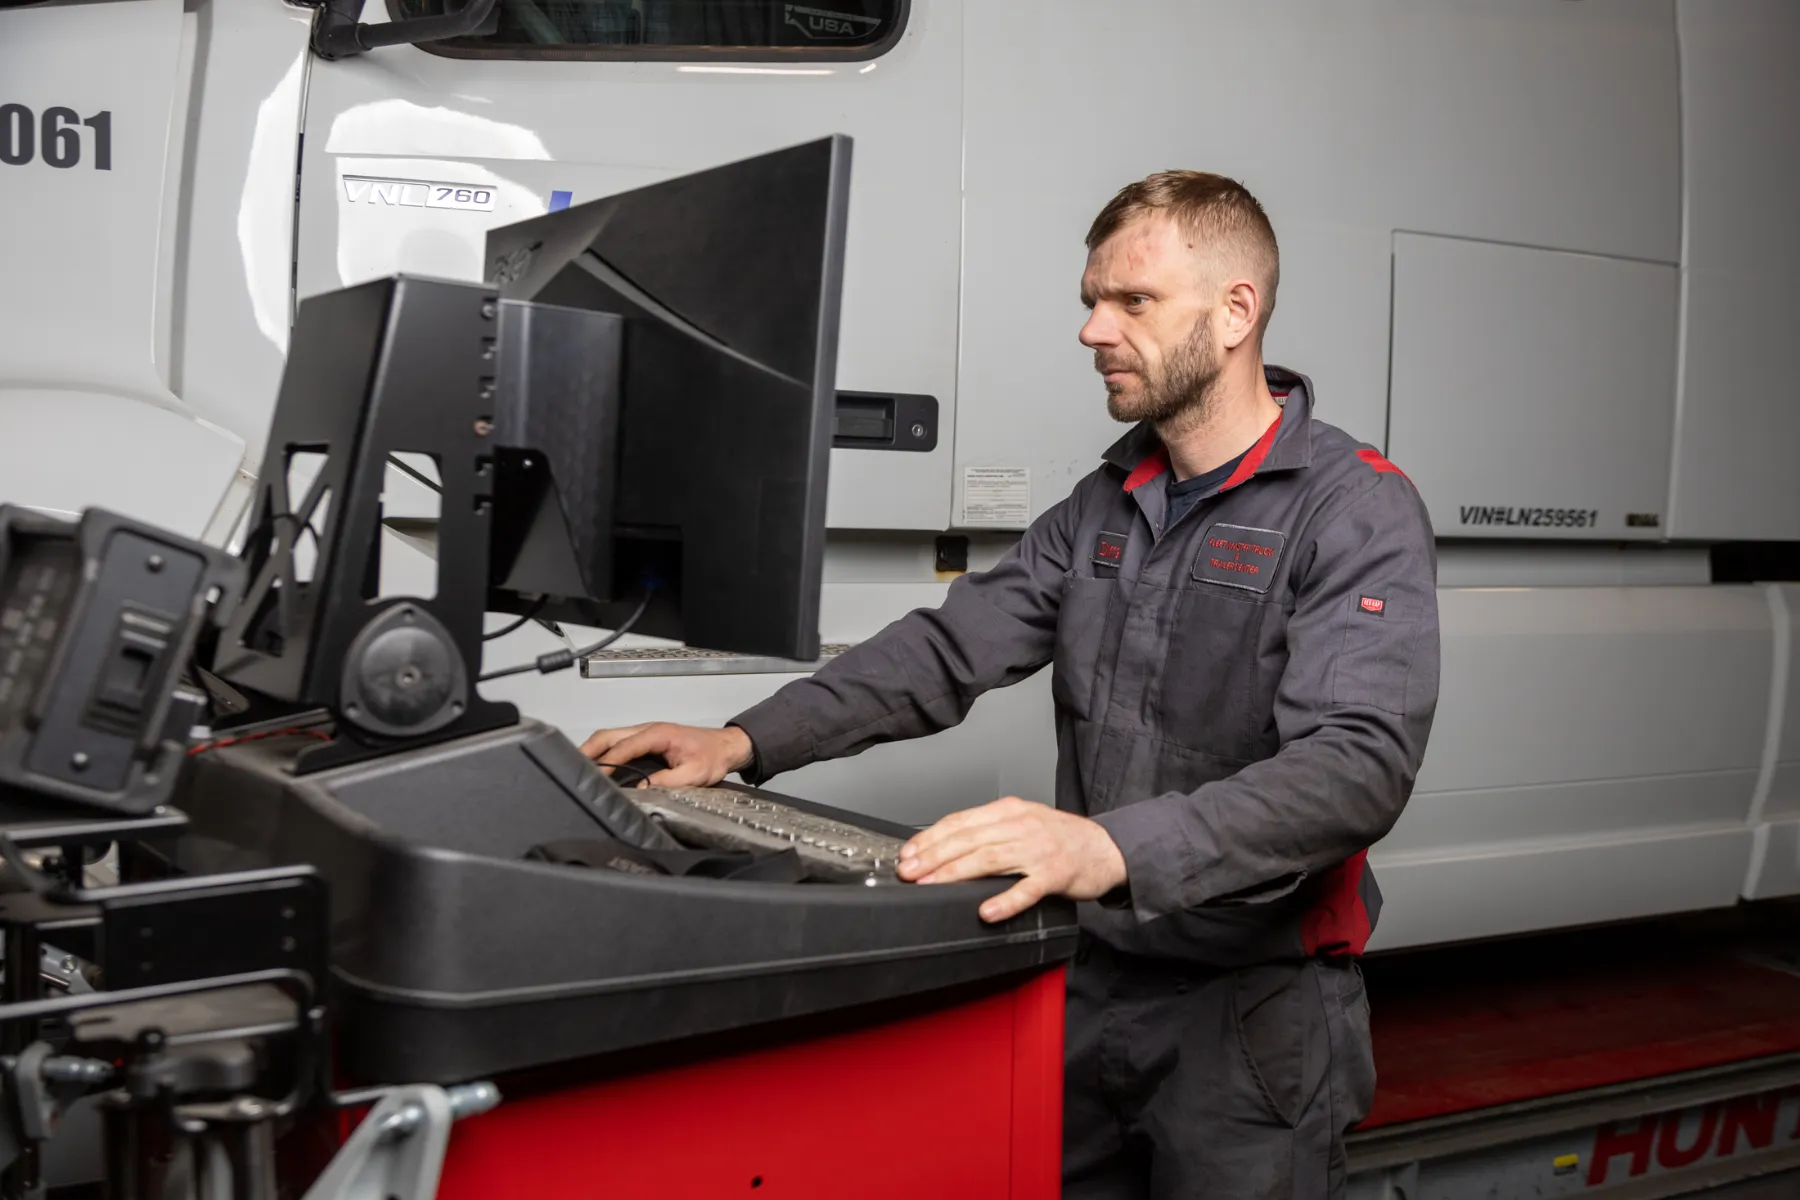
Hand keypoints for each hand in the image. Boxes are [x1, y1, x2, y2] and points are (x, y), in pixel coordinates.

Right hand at [580, 723, 753, 787]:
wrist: (726, 746)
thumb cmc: (712, 756)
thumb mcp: (694, 773)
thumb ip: (667, 781)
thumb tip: (642, 789)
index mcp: (657, 734)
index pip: (624, 746)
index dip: (608, 762)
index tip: (595, 777)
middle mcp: (647, 730)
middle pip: (609, 736)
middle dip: (589, 750)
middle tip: (572, 768)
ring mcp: (645, 733)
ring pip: (611, 737)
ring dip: (594, 750)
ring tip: (578, 769)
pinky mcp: (646, 741)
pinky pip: (619, 743)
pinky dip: (604, 752)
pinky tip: (598, 766)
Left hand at [897, 797, 1127, 922]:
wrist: (1107, 848)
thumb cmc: (1062, 838)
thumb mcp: (1024, 822)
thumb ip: (991, 831)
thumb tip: (948, 847)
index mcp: (1009, 811)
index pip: (961, 821)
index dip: (931, 837)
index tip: (908, 853)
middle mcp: (1020, 826)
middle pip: (968, 839)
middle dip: (933, 856)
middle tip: (908, 872)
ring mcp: (1038, 850)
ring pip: (989, 859)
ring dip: (955, 873)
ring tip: (931, 885)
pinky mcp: (1055, 874)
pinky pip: (1026, 889)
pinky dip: (1005, 900)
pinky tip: (987, 911)